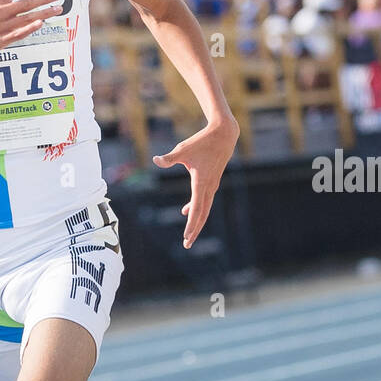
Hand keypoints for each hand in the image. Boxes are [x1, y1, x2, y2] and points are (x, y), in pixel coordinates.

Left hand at [152, 116, 238, 248]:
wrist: (224, 135)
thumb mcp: (183, 149)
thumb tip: (156, 160)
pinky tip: (186, 211)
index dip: (191, 224)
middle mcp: (209, 187)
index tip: (186, 237)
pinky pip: (204, 200)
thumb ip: (169, 158)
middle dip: (195, 230)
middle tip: (187, 245)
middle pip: (202, 214)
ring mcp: (212, 185)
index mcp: (201, 182)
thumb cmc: (201, 141)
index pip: (196, 209)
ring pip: (205, 209)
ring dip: (197, 222)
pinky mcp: (213, 182)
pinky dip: (197, 209)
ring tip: (188, 235)